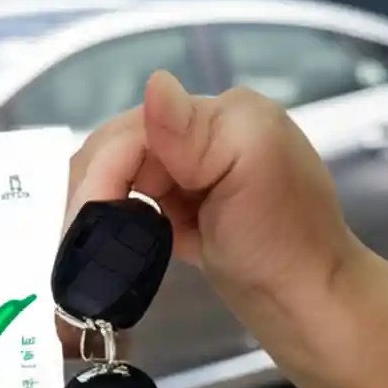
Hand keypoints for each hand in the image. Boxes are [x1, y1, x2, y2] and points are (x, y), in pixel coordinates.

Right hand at [68, 71, 362, 305]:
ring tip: (92, 249)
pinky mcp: (184, 203)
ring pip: (116, 174)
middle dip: (94, 192)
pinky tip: (116, 245)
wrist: (308, 304)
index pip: (132, 129)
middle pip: (117, 148)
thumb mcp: (249, 172)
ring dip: (100, 208)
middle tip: (79, 245)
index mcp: (222, 114)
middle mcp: (204, 132)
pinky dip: (115, 221)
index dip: (103, 174)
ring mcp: (193, 169)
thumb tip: (154, 82)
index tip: (85, 228)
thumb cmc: (285, 243)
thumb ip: (193, 131)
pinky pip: (130, 199)